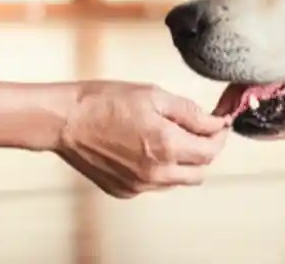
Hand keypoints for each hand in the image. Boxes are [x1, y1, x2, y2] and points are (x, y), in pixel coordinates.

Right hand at [54, 82, 231, 197]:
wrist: (65, 121)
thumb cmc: (103, 102)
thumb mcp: (152, 95)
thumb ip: (189, 112)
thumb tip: (215, 123)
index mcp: (167, 145)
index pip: (210, 150)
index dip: (218, 135)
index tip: (218, 124)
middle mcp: (157, 172)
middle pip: (200, 171)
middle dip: (203, 151)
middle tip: (195, 131)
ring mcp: (140, 185)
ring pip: (178, 180)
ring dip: (182, 162)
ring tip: (165, 136)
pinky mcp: (125, 190)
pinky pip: (154, 184)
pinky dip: (158, 169)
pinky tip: (142, 148)